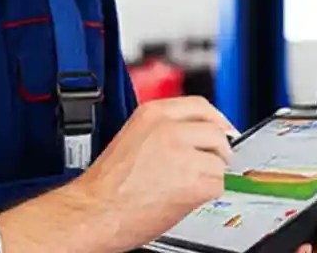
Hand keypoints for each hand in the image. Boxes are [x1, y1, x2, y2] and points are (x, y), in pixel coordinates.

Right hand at [69, 96, 237, 251]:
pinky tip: (185, 198)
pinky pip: (217, 185)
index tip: (222, 129)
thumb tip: (192, 135)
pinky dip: (207, 194)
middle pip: (216, 131)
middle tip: (210, 164)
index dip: (216, 120)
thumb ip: (163, 130)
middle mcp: (170, 129)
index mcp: (153, 114)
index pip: (201, 106)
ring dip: (211, 175)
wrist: (94, 211)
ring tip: (187, 185)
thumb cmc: (106, 184)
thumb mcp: (132, 136)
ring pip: (219, 161)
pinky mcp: (193, 181)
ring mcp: (183, 154)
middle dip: (217, 150)